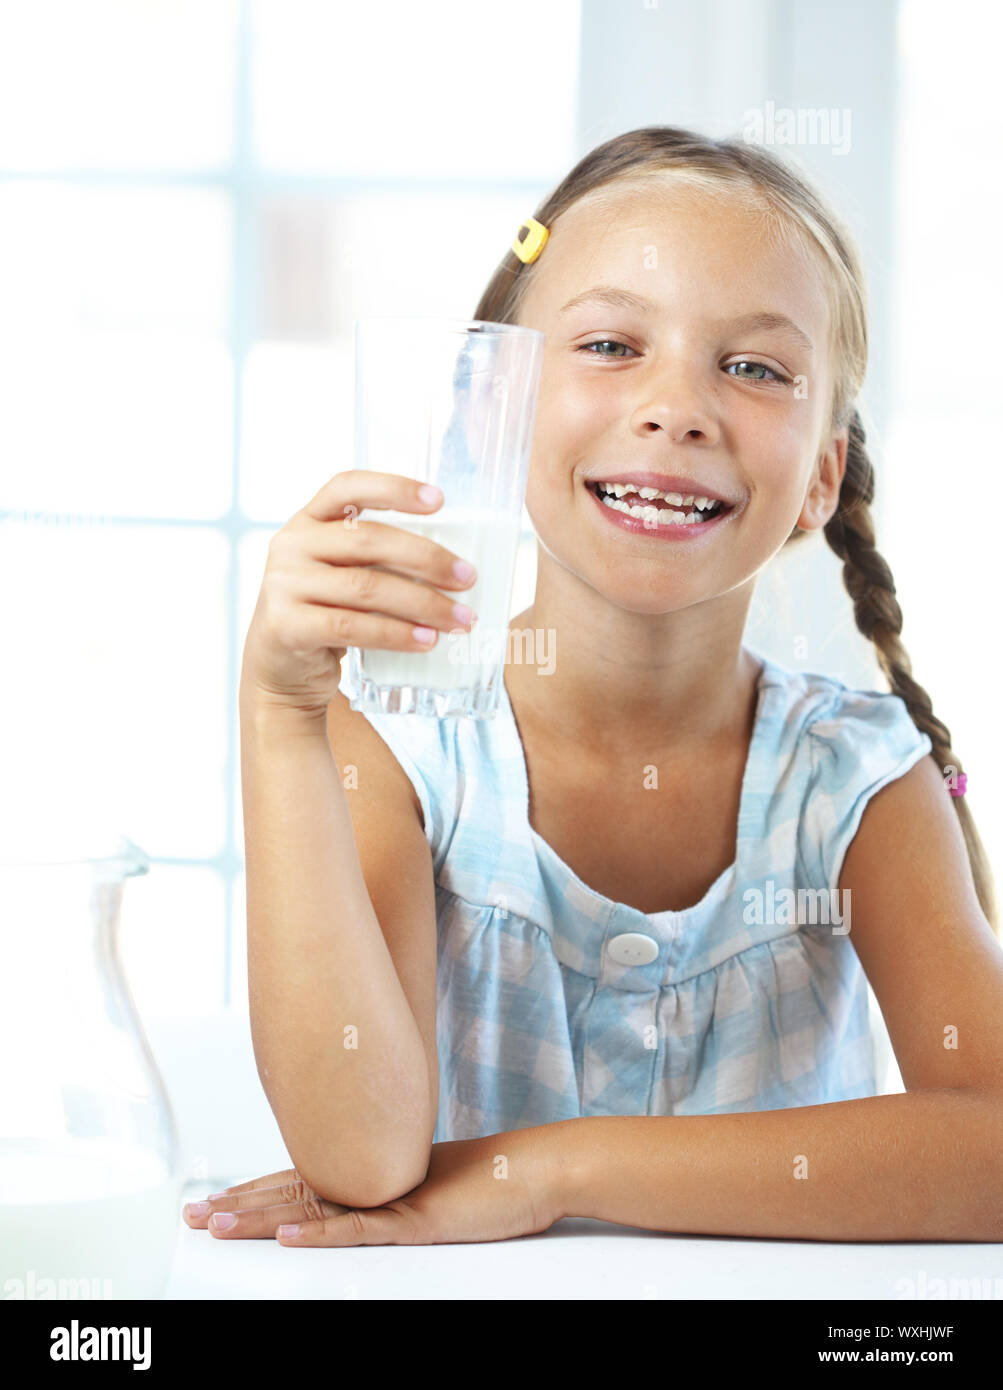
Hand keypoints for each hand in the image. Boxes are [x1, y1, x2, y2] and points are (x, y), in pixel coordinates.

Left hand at [181, 1129, 566, 1246]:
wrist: (534, 1170)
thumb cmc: (490, 1183)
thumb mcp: (428, 1191)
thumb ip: (389, 1195)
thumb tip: (361, 1202)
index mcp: (370, 1172)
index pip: (299, 1182)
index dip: (254, 1190)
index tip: (214, 1199)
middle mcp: (371, 1178)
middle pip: (291, 1192)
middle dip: (238, 1204)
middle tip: (191, 1214)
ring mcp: (390, 1197)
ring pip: (312, 1209)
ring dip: (260, 1218)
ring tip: (216, 1224)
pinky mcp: (415, 1221)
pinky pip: (360, 1230)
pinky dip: (320, 1235)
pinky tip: (287, 1238)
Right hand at [240, 469, 478, 716]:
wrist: (281, 670)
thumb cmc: (326, 614)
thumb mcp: (341, 574)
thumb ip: (378, 559)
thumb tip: (454, 566)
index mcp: (308, 521)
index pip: (348, 488)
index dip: (394, 488)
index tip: (439, 500)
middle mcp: (291, 545)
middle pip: (369, 541)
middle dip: (427, 559)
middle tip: (467, 578)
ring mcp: (284, 585)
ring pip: (366, 587)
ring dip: (422, 603)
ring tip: (459, 620)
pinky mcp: (287, 626)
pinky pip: (352, 626)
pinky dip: (396, 634)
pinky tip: (427, 640)